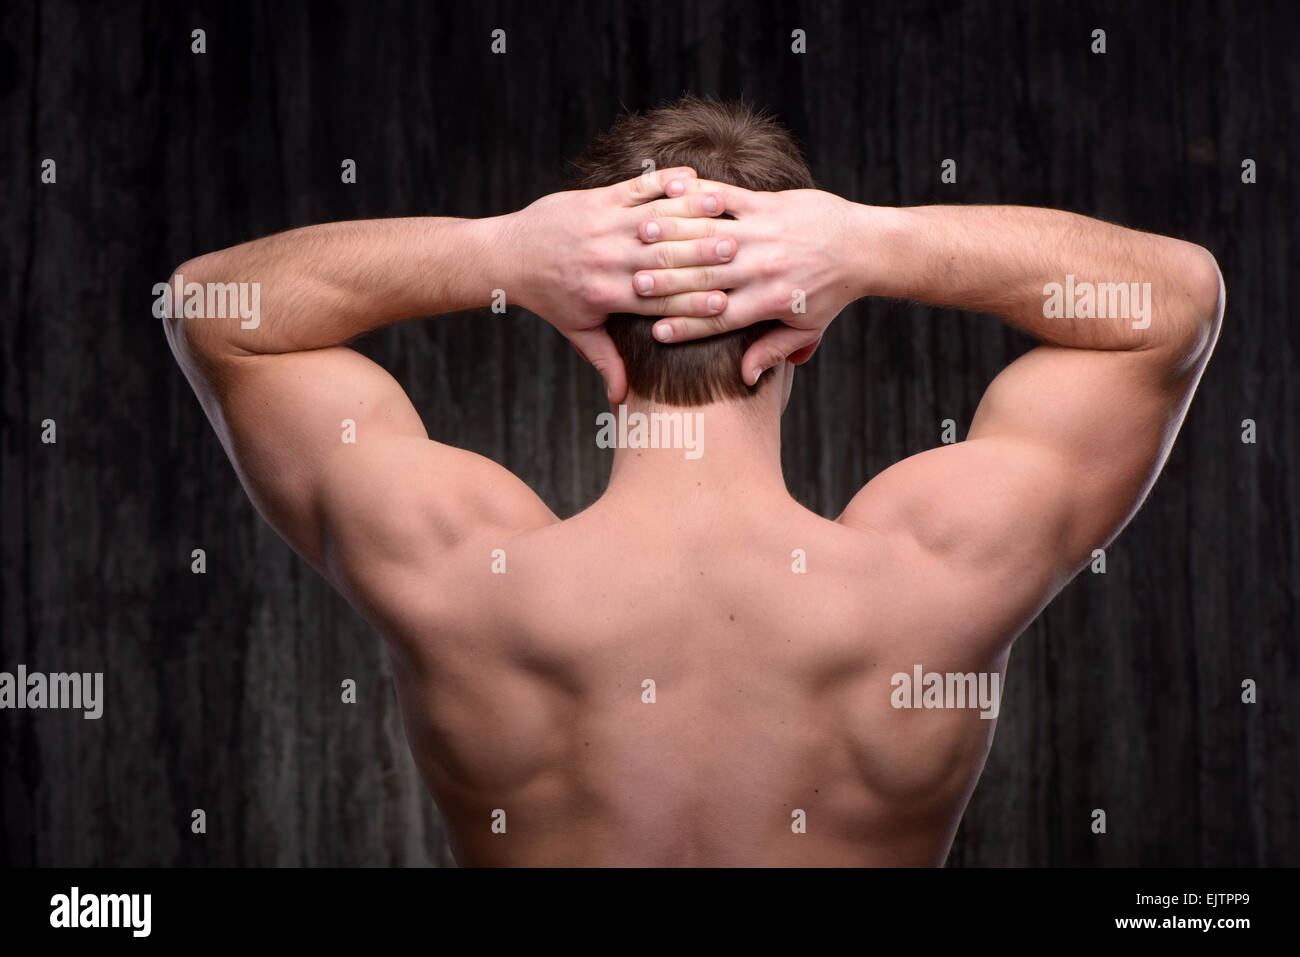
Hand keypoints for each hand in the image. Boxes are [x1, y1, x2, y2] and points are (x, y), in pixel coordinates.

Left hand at [502, 166, 739, 401]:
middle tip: (737, 252)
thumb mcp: (577, 330)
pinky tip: (693, 178)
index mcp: (606, 294)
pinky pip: (637, 188)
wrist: (511, 254)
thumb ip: (605, 360)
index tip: (725, 302)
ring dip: (691, 214)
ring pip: (654, 219)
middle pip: (662, 258)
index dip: (691, 302)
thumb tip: (622, 398)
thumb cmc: (548, 296)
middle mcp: (606, 259)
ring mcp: (602, 226)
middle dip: (700, 255)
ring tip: (724, 212)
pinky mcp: (598, 199)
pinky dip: (665, 182)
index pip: (657, 301)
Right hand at [630, 182, 876, 384]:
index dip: (686, 326)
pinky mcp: (768, 204)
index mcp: (767, 302)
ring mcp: (764, 234)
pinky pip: (726, 199)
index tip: (655, 333)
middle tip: (635, 285)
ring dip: (673, 235)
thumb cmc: (831, 292)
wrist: (864, 246)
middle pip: (705, 278)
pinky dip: (698, 196)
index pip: (718, 319)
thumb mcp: (805, 326)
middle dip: (668, 283)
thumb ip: (773, 350)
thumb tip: (745, 377)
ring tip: (641, 237)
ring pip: (709, 237)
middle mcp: (762, 269)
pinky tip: (671, 195)